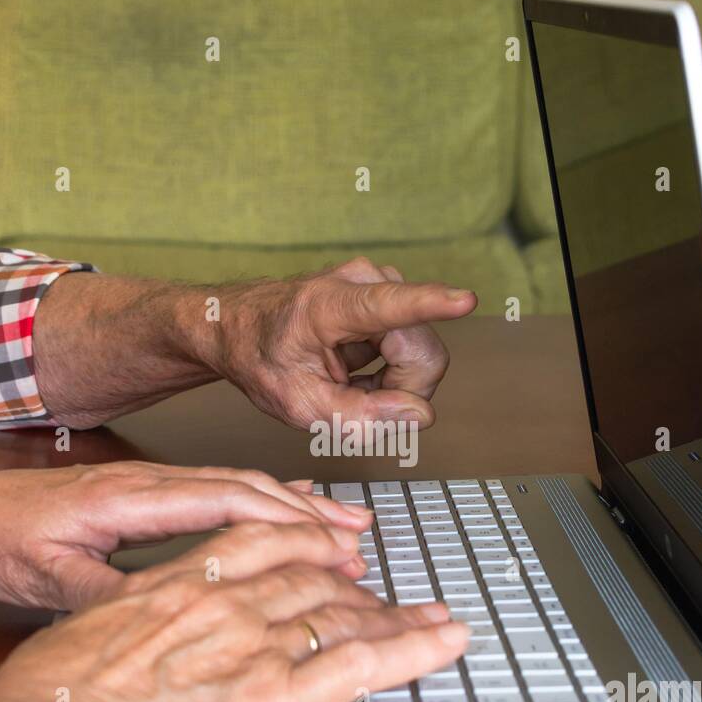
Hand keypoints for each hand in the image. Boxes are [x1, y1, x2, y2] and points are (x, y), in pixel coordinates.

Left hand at [0, 462, 372, 609]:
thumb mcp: (51, 580)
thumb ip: (110, 593)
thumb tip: (165, 614)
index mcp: (128, 498)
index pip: (225, 500)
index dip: (285, 520)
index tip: (330, 541)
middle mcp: (145, 482)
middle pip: (243, 486)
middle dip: (306, 510)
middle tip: (360, 534)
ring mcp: (146, 483)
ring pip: (235, 484)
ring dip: (290, 503)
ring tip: (342, 521)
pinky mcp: (142, 493)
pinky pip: (215, 490)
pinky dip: (258, 501)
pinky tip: (282, 513)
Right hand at [0, 519, 469, 701]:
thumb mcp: (81, 639)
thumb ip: (123, 632)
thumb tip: (125, 644)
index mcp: (179, 586)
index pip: (261, 549)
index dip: (304, 544)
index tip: (325, 548)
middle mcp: (229, 606)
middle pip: (314, 581)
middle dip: (357, 585)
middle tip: (386, 591)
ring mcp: (259, 647)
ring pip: (348, 616)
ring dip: (399, 615)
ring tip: (435, 615)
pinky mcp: (282, 698)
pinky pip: (367, 662)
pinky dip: (416, 648)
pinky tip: (447, 639)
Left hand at [204, 256, 476, 429]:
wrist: (236, 327)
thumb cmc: (258, 358)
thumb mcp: (296, 405)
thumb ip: (357, 418)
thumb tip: (420, 415)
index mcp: (327, 306)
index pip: (389, 305)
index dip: (432, 305)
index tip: (465, 300)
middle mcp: (362, 283)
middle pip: (422, 353)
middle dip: (401, 392)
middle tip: (357, 405)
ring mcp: (379, 284)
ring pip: (423, 353)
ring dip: (393, 384)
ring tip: (347, 386)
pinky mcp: (387, 294)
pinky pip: (414, 347)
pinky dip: (389, 373)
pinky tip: (354, 376)